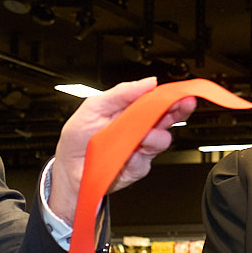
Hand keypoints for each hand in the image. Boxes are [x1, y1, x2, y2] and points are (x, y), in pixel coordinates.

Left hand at [47, 77, 199, 218]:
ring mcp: (141, 148)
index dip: (170, 95)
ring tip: (138, 136)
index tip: (178, 92)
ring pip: (162, 139)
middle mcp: (139, 128)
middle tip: (182, 105)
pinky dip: (135, 157)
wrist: (69, 170)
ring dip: (153, 136)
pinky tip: (124, 156)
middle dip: (177, 110)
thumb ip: (120, 93)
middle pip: (168, 117)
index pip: (156, 99)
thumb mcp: (93, 107)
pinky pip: (146, 161)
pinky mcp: (138, 167)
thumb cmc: (77, 138)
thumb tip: (147, 83)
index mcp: (130, 110)